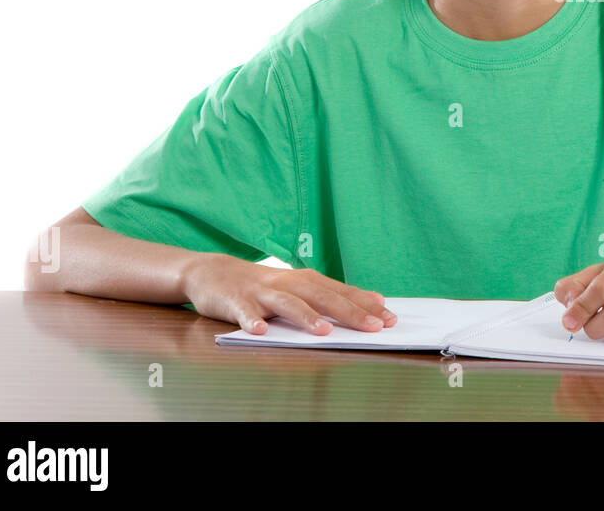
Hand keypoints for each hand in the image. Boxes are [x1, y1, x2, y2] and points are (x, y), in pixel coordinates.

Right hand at [181, 253, 396, 334]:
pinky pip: (244, 313)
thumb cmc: (263, 286)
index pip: (342, 292)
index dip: (366, 305)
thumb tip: (373, 302)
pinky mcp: (235, 302)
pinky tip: (261, 331)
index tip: (390, 318)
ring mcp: (261, 293)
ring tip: (324, 331)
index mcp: (306, 281)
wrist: (213, 272)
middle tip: (373, 327)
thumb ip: (331, 295)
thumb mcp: (298, 287)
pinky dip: (252, 322)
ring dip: (305, 317)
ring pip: (287, 304)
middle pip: (322, 297)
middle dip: (349, 312)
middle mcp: (288, 283)